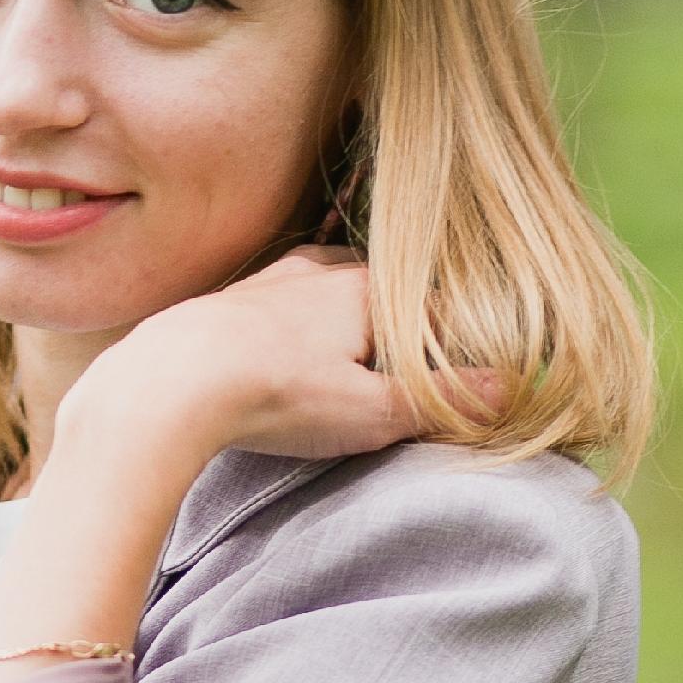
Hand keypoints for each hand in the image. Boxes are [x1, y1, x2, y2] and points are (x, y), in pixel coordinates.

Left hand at [77, 246, 494, 463]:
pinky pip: (280, 303)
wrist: (171, 381)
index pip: (434, 308)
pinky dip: (293, 323)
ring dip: (341, 318)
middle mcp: (322, 271)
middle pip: (380, 291)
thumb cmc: (278, 396)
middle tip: (408, 367)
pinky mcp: (230, 301)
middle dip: (399, 324)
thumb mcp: (375, 411)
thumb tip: (511, 388)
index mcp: (368, 290)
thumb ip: (442, 399)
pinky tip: (284, 347)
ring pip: (326, 288)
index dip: (455, 342)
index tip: (467, 372)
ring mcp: (272, 280)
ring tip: (348, 357)